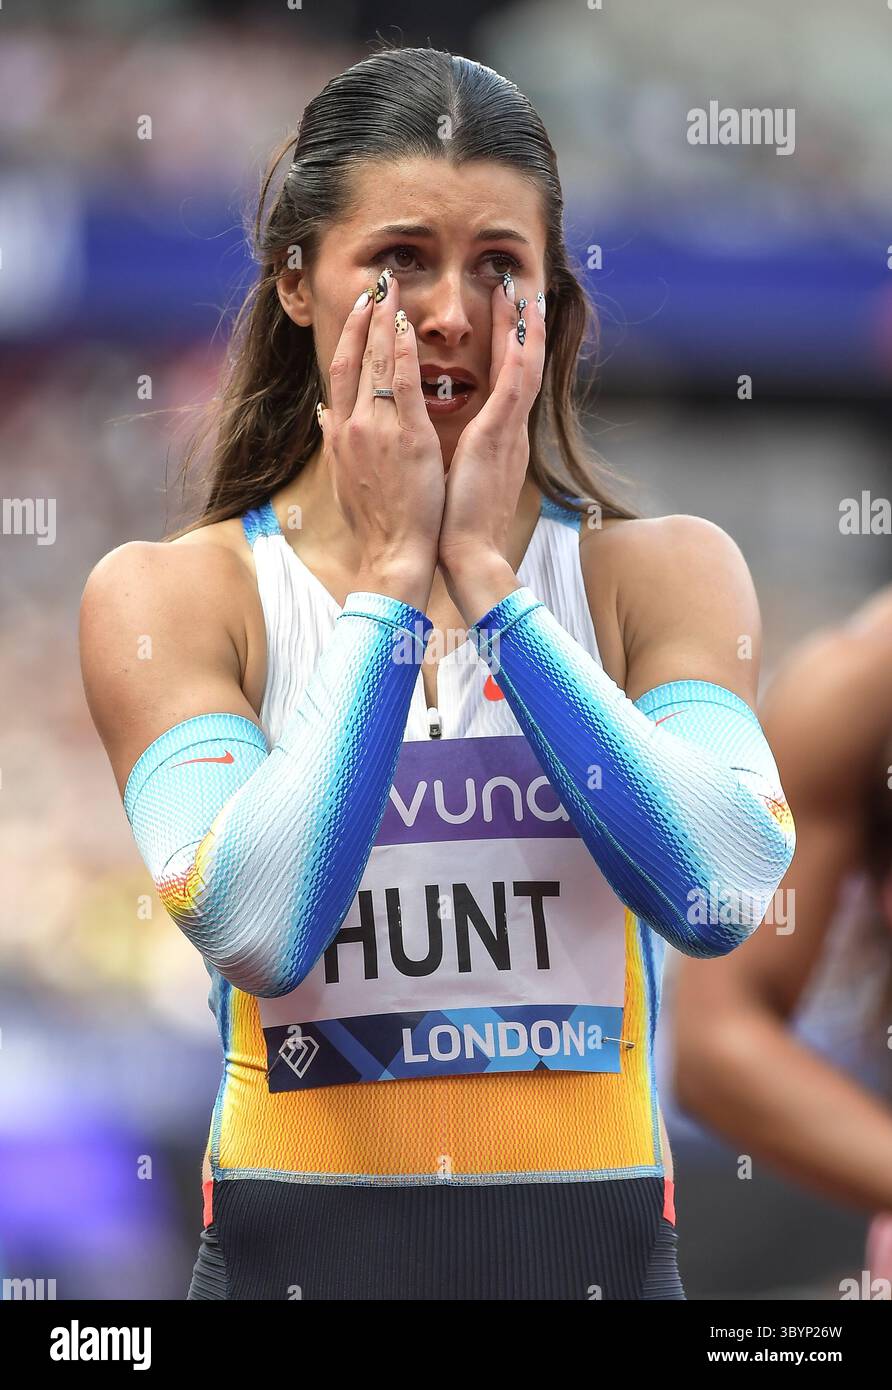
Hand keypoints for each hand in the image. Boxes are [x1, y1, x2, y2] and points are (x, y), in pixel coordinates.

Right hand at [318, 267, 444, 601]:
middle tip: (377, 283)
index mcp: (340, 435)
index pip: (340, 372)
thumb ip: (336, 443)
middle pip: (354, 358)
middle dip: (365, 317)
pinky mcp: (407, 438)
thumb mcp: (344, 480)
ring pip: (377, 363)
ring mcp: (377, 430)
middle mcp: (352, 426)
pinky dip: (401, 353)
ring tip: (392, 288)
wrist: (393, 553)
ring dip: (383, 321)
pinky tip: (405, 326)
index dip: (350, 337)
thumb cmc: (378, 523)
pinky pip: (401, 385)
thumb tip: (326, 415)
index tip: (360, 310)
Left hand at [437, 277, 545, 581]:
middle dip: (519, 325)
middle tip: (520, 286)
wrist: (468, 557)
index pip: (503, 380)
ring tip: (523, 290)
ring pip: (522, 366)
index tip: (504, 312)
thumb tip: (426, 433)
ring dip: (523, 326)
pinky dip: (513, 351)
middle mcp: (508, 432)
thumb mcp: (452, 478)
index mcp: (496, 440)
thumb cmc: (453, 525)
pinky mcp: (496, 439)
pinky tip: (515, 322)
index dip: (505, 344)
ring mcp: (507, 433)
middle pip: (519, 365)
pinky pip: (509, 385)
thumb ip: (448, 451)